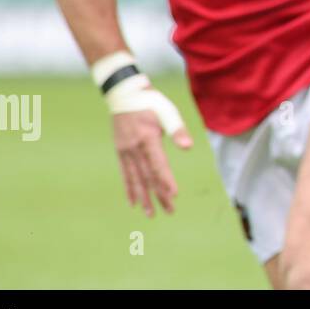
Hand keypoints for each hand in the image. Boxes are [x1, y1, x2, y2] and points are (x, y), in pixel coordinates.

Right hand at [112, 100, 192, 217]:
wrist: (123, 93)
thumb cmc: (149, 101)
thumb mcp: (167, 111)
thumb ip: (178, 130)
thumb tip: (188, 148)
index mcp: (147, 138)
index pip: (158, 164)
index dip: (166, 180)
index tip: (173, 195)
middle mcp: (134, 148)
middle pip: (148, 176)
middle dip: (159, 195)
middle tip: (169, 211)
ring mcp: (125, 151)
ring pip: (136, 179)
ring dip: (144, 197)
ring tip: (150, 214)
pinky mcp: (121, 151)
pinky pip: (125, 174)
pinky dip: (129, 189)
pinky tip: (133, 202)